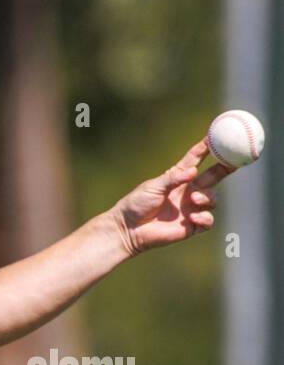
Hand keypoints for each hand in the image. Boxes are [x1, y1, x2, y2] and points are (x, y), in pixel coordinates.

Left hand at [108, 138, 231, 255]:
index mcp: (178, 178)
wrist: (127, 229)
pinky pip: (208, 221)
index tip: (217, 135)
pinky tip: (193, 218)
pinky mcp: (190, 226)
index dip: (207, 147)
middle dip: (226, 166)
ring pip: (212, 199)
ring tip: (194, 200)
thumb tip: (193, 171)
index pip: (196, 159)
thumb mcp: (153, 187)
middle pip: (214, 176)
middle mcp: (188, 191)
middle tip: (236, 160)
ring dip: (207, 198)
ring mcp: (190, 208)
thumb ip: (173, 179)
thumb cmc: (136, 205)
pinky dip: (204, 218)